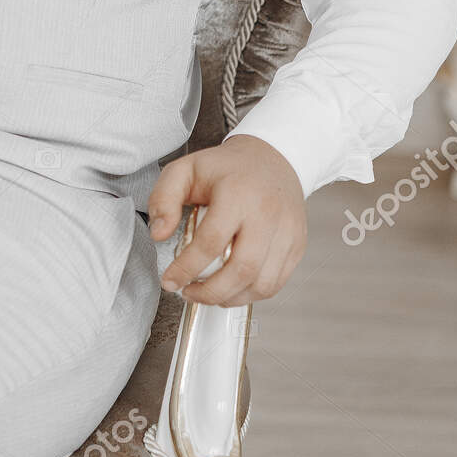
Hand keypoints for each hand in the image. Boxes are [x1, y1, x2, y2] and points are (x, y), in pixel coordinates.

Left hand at [149, 135, 306, 306]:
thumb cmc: (226, 168)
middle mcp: (267, 214)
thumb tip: (159, 234)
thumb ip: (163, 199)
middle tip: (188, 292)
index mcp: (238, 193)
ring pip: (261, 283)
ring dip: (230, 297)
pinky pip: (276, 283)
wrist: (272, 158)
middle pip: (242, 269)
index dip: (186, 268)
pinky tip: (231, 287)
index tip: (170, 281)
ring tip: (209, 292)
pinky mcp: (297, 245)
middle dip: (210, 292)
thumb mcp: (184, 170)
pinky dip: (250, 293)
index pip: (211, 242)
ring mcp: (287, 231)